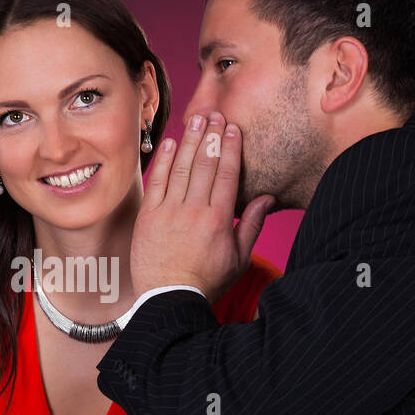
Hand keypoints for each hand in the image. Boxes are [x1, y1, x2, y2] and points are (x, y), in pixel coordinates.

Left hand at [133, 111, 274, 303]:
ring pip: (180, 167)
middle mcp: (193, 211)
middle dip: (211, 136)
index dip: (229, 148)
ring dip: (189, 140)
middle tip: (215, 115)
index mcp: (218, 219)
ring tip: (196, 119)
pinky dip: (163, 159)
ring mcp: (168, 212)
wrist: (170, 299)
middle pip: (204, 163)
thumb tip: (266, 197)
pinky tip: (170, 141)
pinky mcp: (148, 216)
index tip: (232, 129)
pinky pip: (156, 181)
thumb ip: (252, 225)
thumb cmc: (206, 281)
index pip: (225, 173)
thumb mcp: (238, 258)